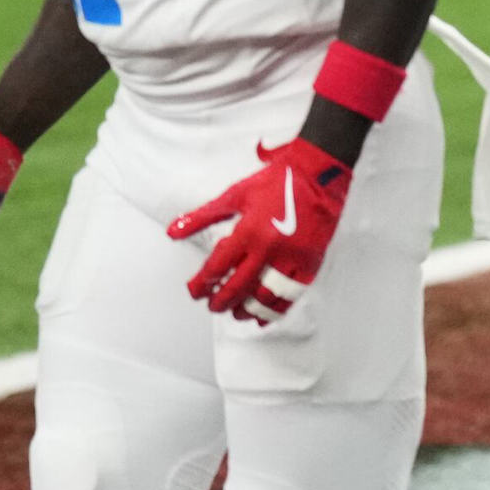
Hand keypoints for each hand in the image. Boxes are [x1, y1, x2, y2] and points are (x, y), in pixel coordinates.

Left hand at [169, 138, 353, 324]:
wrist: (317, 174)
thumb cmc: (275, 181)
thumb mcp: (234, 196)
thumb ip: (201, 217)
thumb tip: (172, 232)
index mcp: (248, 230)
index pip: (217, 268)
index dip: (202, 285)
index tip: (195, 291)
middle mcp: (269, 248)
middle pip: (238, 288)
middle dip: (220, 302)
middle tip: (213, 306)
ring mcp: (292, 257)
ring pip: (264, 297)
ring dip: (246, 311)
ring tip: (236, 314)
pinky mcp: (310, 262)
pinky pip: (291, 295)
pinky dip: (275, 310)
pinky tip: (263, 316)